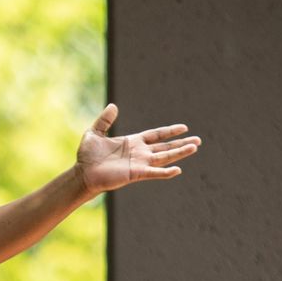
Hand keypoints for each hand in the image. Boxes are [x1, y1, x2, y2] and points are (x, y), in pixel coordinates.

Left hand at [76, 103, 198, 194]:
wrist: (83, 173)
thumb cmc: (88, 156)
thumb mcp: (94, 133)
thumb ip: (105, 120)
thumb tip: (113, 106)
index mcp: (133, 142)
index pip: (156, 135)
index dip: (169, 131)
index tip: (184, 127)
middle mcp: (140, 153)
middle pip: (165, 147)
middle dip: (181, 143)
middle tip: (198, 140)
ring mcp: (139, 164)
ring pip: (164, 158)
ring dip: (179, 153)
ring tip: (194, 148)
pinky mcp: (135, 174)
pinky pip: (153, 172)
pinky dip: (165, 172)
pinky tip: (177, 170)